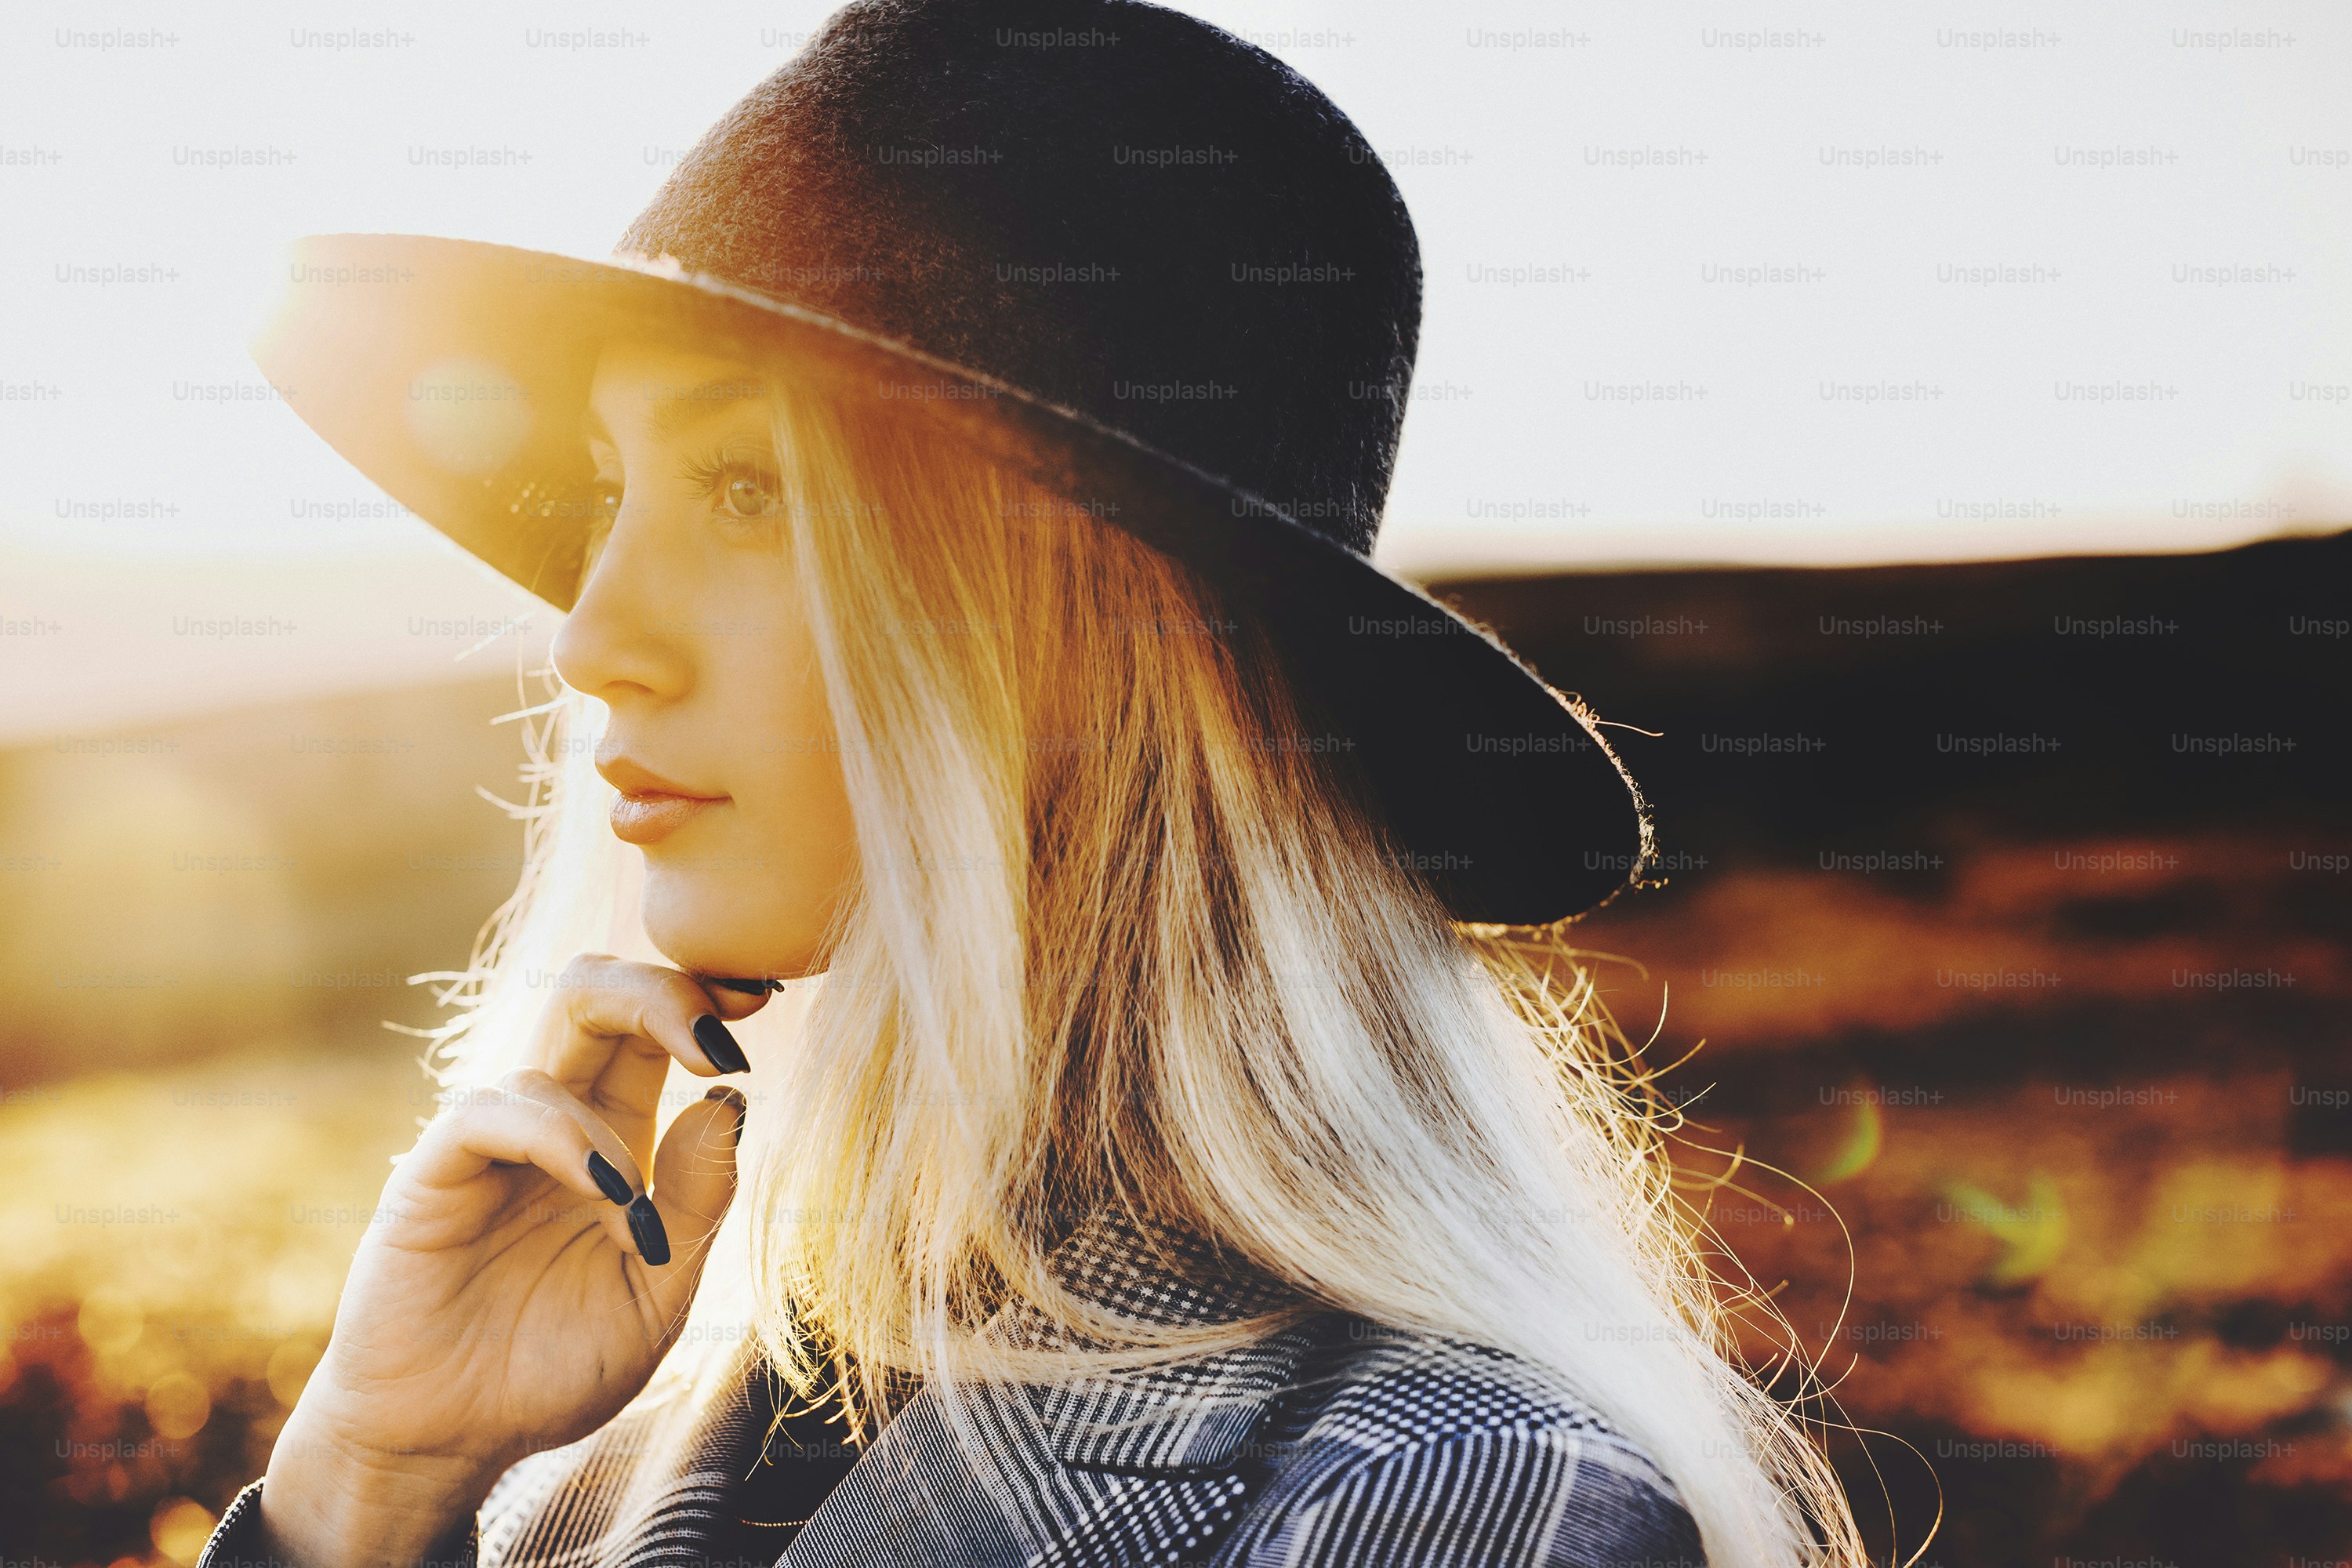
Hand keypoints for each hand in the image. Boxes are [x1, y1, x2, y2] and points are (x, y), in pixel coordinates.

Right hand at [258, 955, 766, 1567]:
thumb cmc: (554, 1368)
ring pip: (551, 1036)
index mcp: (617, 1135)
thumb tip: (731, 1099)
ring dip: (622, 1116)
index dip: (704, 995)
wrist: (453, 1441)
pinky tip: (606, 1193)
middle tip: (724, 1036)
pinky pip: (492, 1110)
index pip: (656, 1024)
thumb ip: (700, 1200)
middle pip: (598, 990)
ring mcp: (494, 1140)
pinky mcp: (434, 1173)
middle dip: (668, 989)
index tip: (761, 999)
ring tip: (637, 1214)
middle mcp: (559, 1120)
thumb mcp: (658, 1293)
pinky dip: (562, 1138)